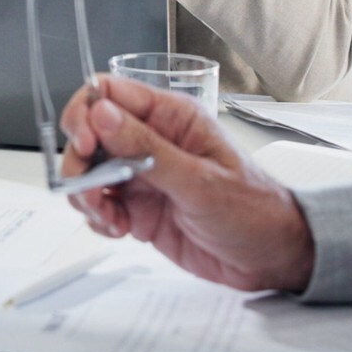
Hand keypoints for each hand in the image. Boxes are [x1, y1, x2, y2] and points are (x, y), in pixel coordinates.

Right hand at [59, 74, 314, 292]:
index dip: (87, 113)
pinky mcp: (140, 207)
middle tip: (92, 189)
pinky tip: (119, 229)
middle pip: (90, 133)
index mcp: (172, 117)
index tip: (85, 144)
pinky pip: (101, 204)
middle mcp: (152, 140)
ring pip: (90, 171)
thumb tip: (102, 114)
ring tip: (108, 216)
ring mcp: (144, 175)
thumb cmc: (254, 210)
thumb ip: (146, 147)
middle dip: (81, 162)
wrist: (271, 257)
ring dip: (86, 194)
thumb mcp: (199, 180)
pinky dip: (98, 218)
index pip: (111, 93)